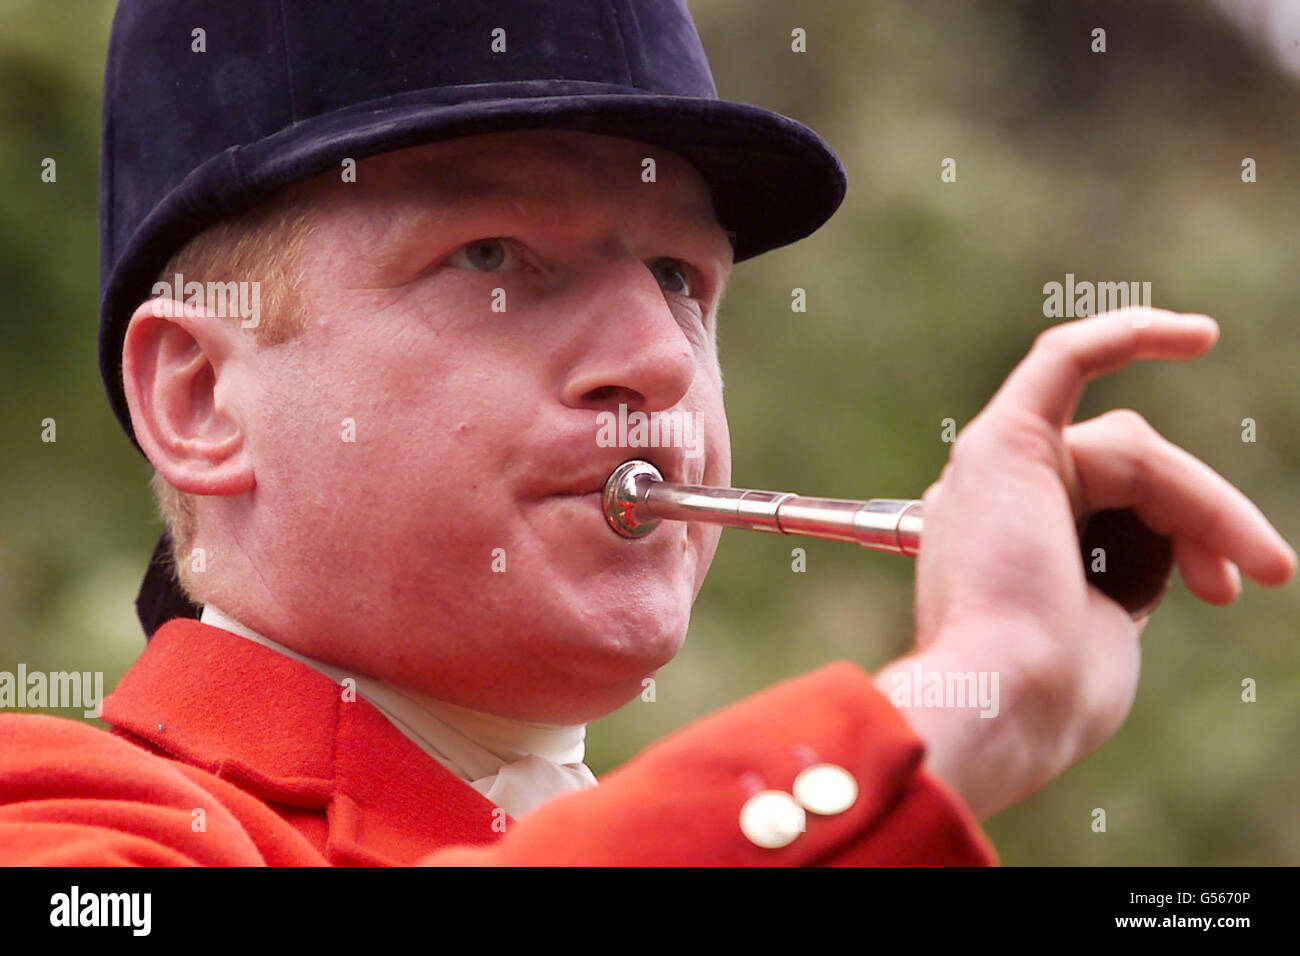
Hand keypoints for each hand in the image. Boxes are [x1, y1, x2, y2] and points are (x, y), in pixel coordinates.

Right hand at [874, 307, 1295, 819]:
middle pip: (1129, 469)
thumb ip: (1120, 578)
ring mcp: (991, 465)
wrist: (1005, 702)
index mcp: (1002, 543)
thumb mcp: (1104, 628)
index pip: (1108, 502)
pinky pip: (1065, 360)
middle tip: (1259, 577)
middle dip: (1203, 516)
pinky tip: (1197, 337)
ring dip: (1207, 500)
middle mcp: (989, 497)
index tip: (1226, 587)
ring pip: (1131, 447)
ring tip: (1259, 566)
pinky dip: (1127, 338)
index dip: (1183, 533)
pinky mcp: (1003, 441)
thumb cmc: (1051, 694)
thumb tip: (1162, 557)